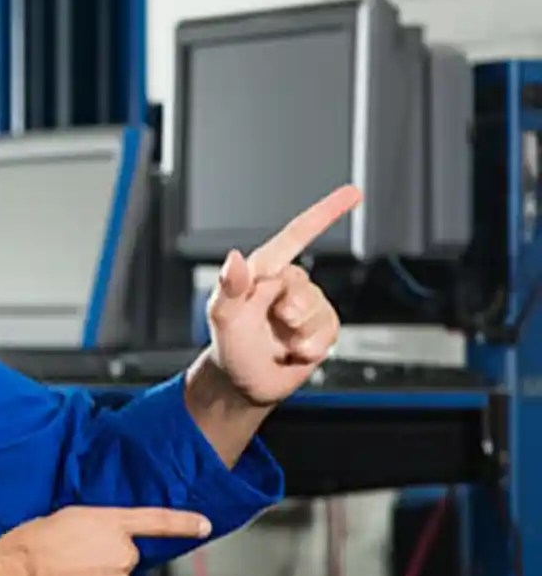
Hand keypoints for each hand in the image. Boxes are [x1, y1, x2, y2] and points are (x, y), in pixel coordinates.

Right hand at [0, 506, 211, 575]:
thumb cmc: (29, 544)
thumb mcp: (63, 519)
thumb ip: (92, 529)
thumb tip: (96, 545)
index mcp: (108, 522)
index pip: (156, 520)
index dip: (183, 523)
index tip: (204, 525)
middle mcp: (120, 552)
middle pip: (125, 558)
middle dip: (106, 561)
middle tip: (72, 562)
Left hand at [203, 185, 361, 405]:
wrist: (245, 382)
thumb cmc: (229, 346)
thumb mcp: (221, 319)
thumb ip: (227, 289)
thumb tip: (234, 258)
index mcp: (261, 272)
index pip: (295, 236)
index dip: (325, 213)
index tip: (352, 193)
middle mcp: (286, 284)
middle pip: (304, 283)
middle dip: (291, 308)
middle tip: (274, 322)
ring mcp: (305, 305)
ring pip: (319, 307)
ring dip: (301, 331)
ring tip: (281, 341)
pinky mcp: (321, 328)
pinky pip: (330, 329)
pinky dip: (313, 345)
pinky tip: (296, 351)